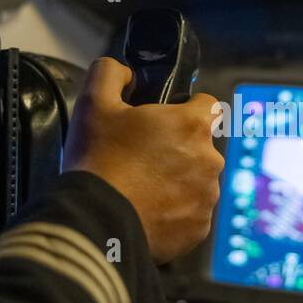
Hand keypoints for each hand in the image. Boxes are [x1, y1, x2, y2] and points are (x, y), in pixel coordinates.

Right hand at [63, 57, 223, 264]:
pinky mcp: (200, 229)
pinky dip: (174, 212)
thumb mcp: (93, 102)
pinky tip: (147, 211)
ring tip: (141, 188)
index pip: (207, 105)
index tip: (163, 120)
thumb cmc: (98, 160)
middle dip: (177, 149)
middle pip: (200, 146)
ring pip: (197, 180)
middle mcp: (210, 160)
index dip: (185, 108)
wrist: (96, 222)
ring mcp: (207, 197)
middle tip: (141, 158)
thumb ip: (111, 73)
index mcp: (192, 125)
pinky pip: (191, 214)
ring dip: (177, 181)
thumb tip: (126, 74)